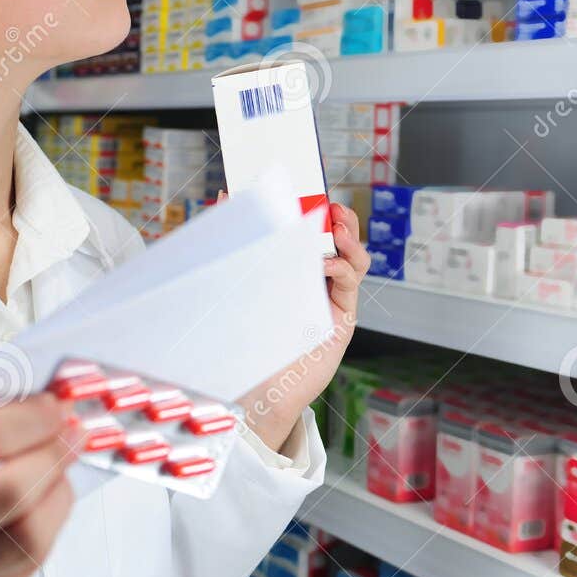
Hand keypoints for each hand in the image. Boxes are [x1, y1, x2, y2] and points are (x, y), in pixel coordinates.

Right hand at [0, 394, 76, 576]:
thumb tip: (32, 402)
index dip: (28, 419)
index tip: (54, 405)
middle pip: (9, 492)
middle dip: (53, 454)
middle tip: (69, 434)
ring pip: (29, 537)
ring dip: (59, 493)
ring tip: (59, 470)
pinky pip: (29, 567)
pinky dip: (49, 526)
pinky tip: (44, 506)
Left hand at [237, 200, 371, 450]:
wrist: (256, 390)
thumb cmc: (244, 340)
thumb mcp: (235, 283)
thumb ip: (234, 243)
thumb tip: (223, 197)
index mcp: (291, 270)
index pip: (310, 231)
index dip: (314, 208)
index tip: (309, 187)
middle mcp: (314, 283)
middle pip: (338, 241)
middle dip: (340, 219)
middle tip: (331, 204)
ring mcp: (330, 300)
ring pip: (353, 260)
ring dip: (350, 239)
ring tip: (340, 225)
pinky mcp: (341, 319)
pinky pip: (351, 285)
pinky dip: (344, 268)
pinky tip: (331, 264)